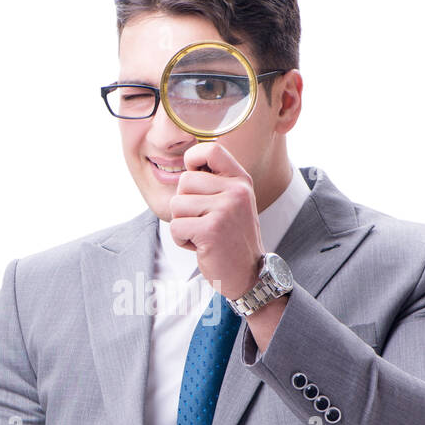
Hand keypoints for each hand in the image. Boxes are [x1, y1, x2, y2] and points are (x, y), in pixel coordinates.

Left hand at [168, 142, 263, 300]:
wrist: (248, 275)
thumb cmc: (232, 238)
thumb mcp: (232, 202)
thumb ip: (215, 182)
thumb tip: (187, 161)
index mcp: (240, 180)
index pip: (211, 149)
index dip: (193, 161)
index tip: (196, 182)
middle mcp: (236, 191)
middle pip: (184, 181)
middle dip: (185, 205)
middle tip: (204, 222)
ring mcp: (225, 210)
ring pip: (177, 204)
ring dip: (183, 224)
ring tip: (204, 235)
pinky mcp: (211, 230)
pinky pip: (176, 226)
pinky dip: (182, 240)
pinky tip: (201, 246)